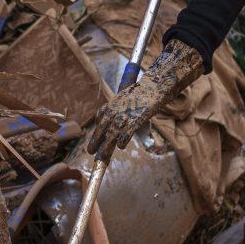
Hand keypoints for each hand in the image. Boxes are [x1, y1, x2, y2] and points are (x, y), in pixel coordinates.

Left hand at [83, 40, 201, 159]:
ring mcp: (125, 114)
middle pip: (102, 129)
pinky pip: (127, 131)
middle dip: (96, 142)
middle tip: (91, 153)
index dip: (95, 134)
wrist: (153, 86)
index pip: (99, 121)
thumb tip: (115, 126)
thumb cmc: (140, 95)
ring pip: (112, 133)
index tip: (91, 146)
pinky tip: (121, 147)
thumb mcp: (123, 100)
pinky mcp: (136, 118)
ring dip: (106, 146)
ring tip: (101, 156)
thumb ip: (117, 111)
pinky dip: (123, 140)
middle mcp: (115, 110)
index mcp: (111, 105)